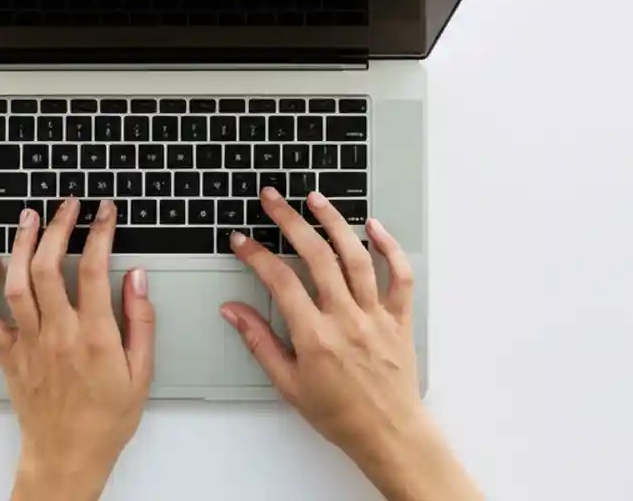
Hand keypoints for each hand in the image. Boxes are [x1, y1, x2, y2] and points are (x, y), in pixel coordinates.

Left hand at [0, 197, 153, 500]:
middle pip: (51, 265)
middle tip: (67, 205)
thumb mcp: (142, 373)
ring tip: (30, 218)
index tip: (104, 211)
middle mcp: (58, 334)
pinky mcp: (8, 355)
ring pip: (18, 282)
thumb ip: (140, 322)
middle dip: (59, 226)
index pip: (96, 268)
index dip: (100, 231)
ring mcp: (29, 343)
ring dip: (22, 245)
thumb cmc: (106, 419)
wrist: (68, 456)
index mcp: (95, 336)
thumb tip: (137, 278)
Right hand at [222, 188, 481, 500]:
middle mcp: (346, 320)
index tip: (241, 240)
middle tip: (273, 199)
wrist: (388, 433)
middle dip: (290, 221)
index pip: (280, 282)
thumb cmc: (338, 414)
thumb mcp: (288, 384)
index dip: (256, 255)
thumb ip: (259, 342)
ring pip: (356, 257)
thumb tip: (233, 311)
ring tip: (315, 199)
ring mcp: (376, 316)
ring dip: (334, 222)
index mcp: (315, 337)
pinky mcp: (399, 318)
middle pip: (317, 256)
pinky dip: (390, 247)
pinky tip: (374, 227)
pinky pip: (399, 275)